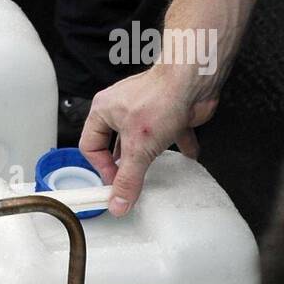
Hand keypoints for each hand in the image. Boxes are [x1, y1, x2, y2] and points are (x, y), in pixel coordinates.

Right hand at [79, 65, 217, 216]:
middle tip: (130, 184)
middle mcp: (121, 109)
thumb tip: (117, 203)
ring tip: (152, 174)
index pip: (90, 146)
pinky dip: (176, 148)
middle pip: (115, 145)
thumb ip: (128, 179)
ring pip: (141, 141)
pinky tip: (185, 158)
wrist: (193, 80)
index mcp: (103, 111)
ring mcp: (145, 111)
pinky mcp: (167, 113)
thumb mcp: (139, 148)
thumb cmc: (161, 97)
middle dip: (125, 165)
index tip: (116, 185)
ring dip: (148, 157)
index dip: (101, 168)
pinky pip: (168, 135)